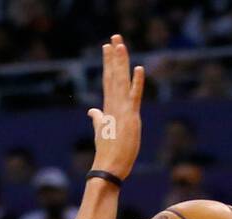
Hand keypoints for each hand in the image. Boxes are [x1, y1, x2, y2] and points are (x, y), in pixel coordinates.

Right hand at [88, 35, 143, 180]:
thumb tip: (92, 111)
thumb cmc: (107, 153)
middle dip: (114, 56)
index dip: (108, 63)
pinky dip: (137, 82)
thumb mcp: (102, 131)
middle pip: (113, 75)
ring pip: (121, 81)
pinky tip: (139, 68)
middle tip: (114, 37)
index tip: (107, 47)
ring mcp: (122, 110)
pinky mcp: (130, 117)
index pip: (108, 80)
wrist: (108, 167)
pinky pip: (135, 96)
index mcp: (108, 108)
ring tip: (120, 44)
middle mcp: (114, 105)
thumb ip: (97, 118)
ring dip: (121, 62)